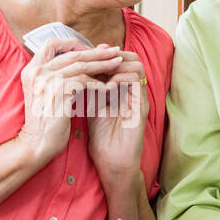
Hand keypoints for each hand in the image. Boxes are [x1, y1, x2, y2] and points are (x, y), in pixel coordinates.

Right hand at [18, 39, 122, 166]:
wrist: (37, 144)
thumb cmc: (46, 121)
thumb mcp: (47, 93)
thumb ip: (57, 76)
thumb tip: (82, 60)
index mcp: (32, 69)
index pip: (51, 43)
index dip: (73, 43)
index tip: (91, 49)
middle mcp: (37, 71)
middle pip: (71, 54)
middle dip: (96, 52)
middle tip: (115, 51)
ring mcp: (46, 81)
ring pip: (80, 65)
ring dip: (102, 64)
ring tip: (118, 64)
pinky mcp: (58, 92)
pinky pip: (83, 81)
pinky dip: (97, 83)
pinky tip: (108, 87)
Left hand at [86, 50, 148, 185]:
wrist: (112, 163)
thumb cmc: (102, 139)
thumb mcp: (92, 108)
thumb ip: (89, 89)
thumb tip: (77, 70)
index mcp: (123, 89)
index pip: (119, 60)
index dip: (103, 56)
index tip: (86, 61)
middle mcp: (133, 91)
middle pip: (131, 57)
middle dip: (110, 56)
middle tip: (93, 64)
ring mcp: (139, 98)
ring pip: (136, 65)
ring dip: (116, 66)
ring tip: (100, 76)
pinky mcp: (142, 107)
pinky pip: (135, 82)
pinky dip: (120, 79)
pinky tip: (106, 88)